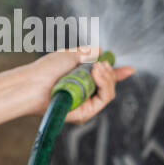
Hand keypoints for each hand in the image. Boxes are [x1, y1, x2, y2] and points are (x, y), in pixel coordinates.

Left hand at [19, 46, 136, 123]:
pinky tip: (97, 73)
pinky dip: (104, 85)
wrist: (34, 84)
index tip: (130, 69)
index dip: (117, 74)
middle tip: (100, 64)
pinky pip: (104, 98)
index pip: (103, 79)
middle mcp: (85, 94)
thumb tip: (101, 51)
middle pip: (110, 85)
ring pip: (109, 92)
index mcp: (82, 80)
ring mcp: (85, 104)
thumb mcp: (70, 55)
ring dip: (108, 77)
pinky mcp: (85, 113)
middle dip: (111, 72)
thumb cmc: (46, 70)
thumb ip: (87, 53)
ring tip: (97, 68)